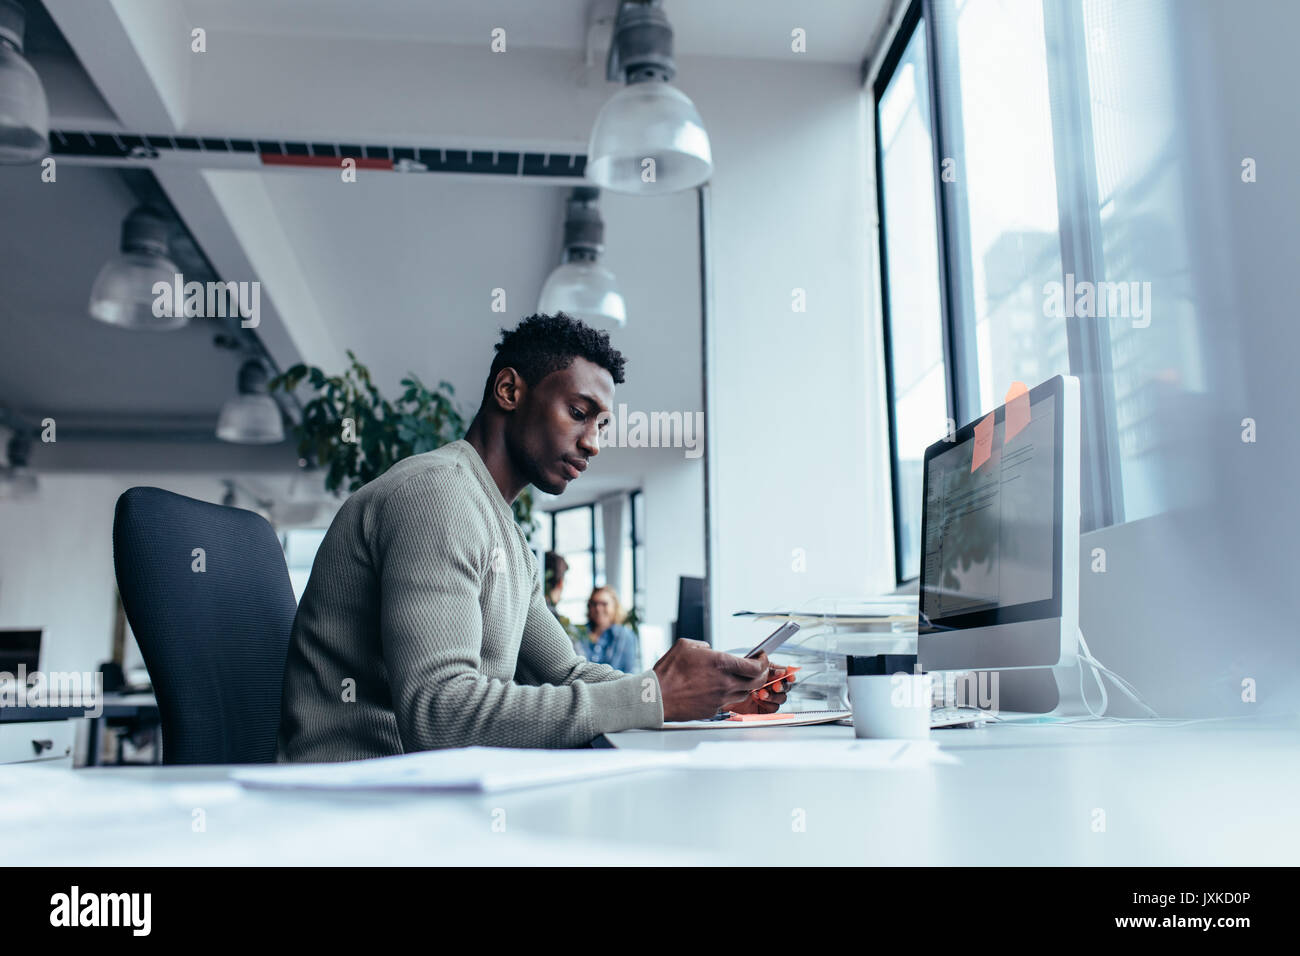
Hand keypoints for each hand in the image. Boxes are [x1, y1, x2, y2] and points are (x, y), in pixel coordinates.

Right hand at [652, 640, 768, 720]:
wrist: (656, 697)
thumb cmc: (668, 673)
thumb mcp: (685, 645)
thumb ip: (703, 645)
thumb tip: (709, 649)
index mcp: (721, 664)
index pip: (755, 667)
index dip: (763, 662)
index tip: (762, 657)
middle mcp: (725, 683)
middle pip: (756, 682)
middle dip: (761, 674)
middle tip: (757, 668)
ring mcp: (720, 699)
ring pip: (744, 693)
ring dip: (745, 685)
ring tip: (736, 678)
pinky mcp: (713, 710)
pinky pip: (728, 702)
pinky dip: (728, 695)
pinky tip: (718, 689)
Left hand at [724, 664, 794, 714]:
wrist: (717, 695)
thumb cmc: (729, 680)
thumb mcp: (745, 670)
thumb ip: (762, 668)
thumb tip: (777, 667)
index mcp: (766, 673)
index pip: (783, 673)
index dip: (789, 673)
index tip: (789, 674)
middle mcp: (768, 686)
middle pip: (785, 686)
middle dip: (782, 685)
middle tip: (775, 685)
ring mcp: (767, 698)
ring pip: (781, 698)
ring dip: (774, 695)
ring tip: (762, 693)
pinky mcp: (763, 710)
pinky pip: (773, 708)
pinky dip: (768, 703)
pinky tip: (758, 698)